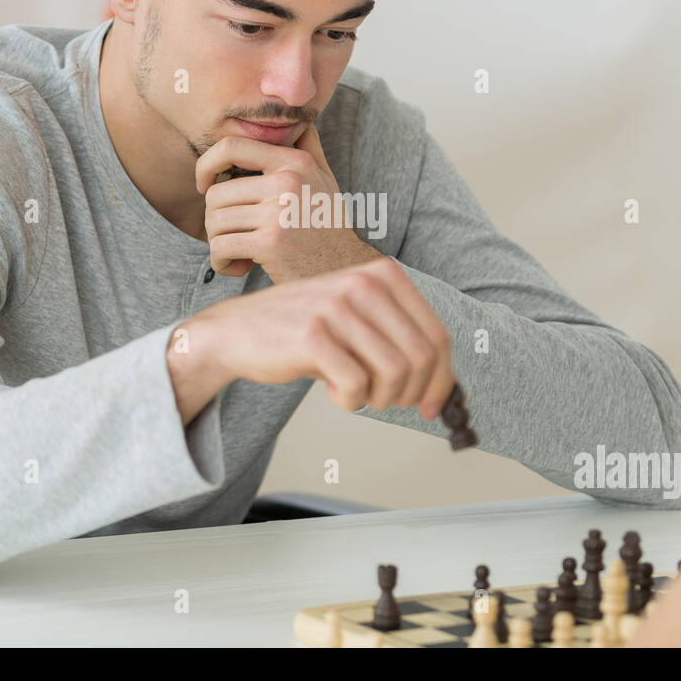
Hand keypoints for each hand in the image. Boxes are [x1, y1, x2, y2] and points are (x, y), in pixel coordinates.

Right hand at [165, 256, 453, 423]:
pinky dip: (350, 401)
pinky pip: (357, 386)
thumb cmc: (301, 331)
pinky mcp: (314, 335)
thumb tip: (444, 385)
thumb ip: (397, 339)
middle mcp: (364, 284)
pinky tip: (331, 390)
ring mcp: (338, 307)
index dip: (442, 379)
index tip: (432, 406)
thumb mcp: (357, 319)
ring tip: (357, 393)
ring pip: (394, 373)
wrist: (236, 331)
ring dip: (379, 398)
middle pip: (421, 358)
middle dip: (411, 393)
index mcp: (383, 275)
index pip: (437, 336)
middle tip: (387, 402)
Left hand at [193, 123, 380, 283]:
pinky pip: (221, 248)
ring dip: (218, 243)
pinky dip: (222, 262)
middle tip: (235, 235)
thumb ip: (308, 146)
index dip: (206, 165)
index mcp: (295, 162)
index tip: (204, 185)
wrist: (345, 271)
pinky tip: (239, 267)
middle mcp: (287, 181)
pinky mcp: (270, 243)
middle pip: (216, 193)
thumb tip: (297, 118)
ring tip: (239, 252)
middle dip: (216, 219)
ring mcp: (279, 212)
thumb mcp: (324, 179)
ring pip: (214, 222)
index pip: (231, 146)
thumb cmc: (328, 227)